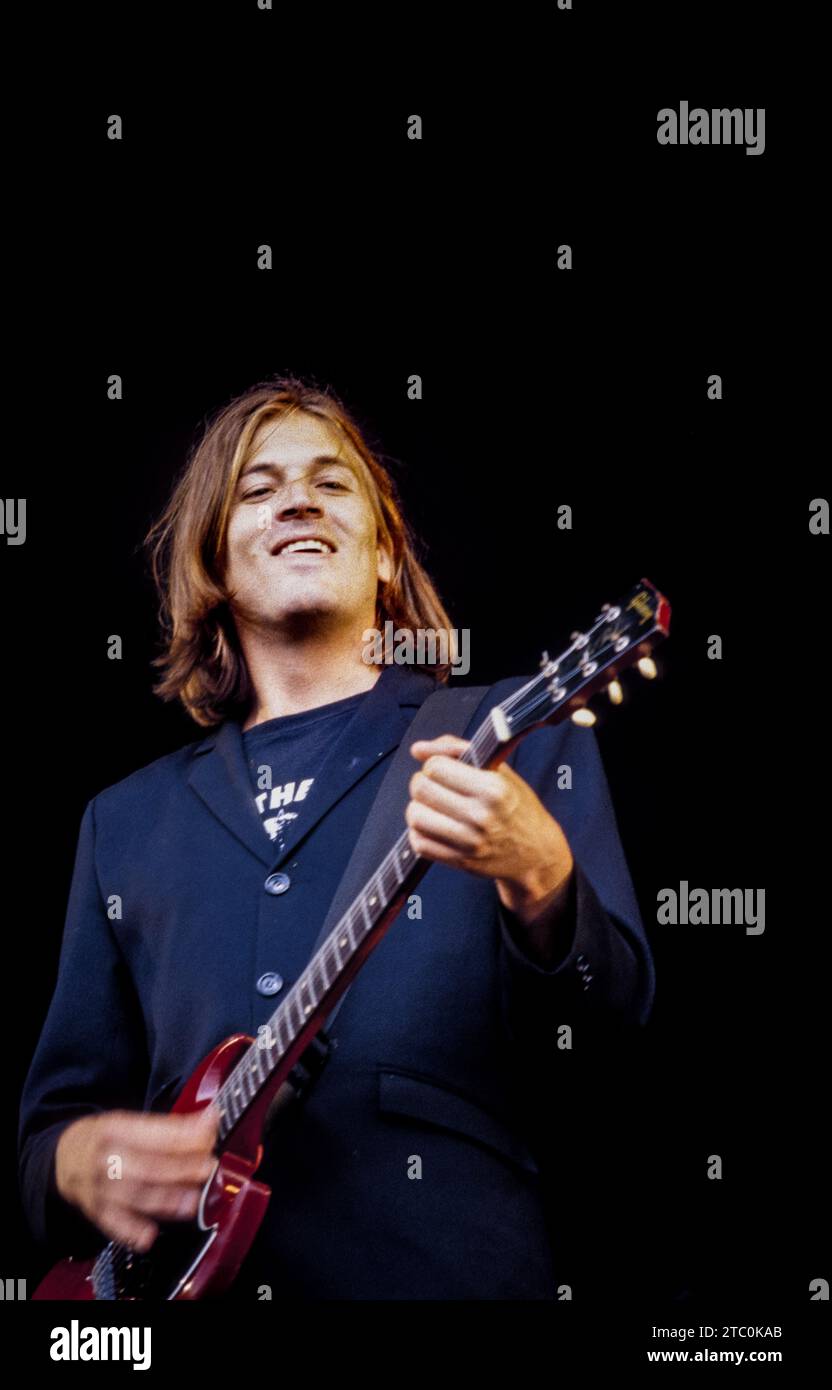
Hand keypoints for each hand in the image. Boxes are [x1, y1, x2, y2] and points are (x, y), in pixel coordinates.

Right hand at [54, 1105, 218, 1252]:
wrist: (62, 1157)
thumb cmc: (104, 1138)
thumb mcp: (127, 1121)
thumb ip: (165, 1127)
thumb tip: (208, 1122)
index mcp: (113, 1128)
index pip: (151, 1133)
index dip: (182, 1135)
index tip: (208, 1135)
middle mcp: (104, 1158)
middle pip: (145, 1165)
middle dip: (180, 1168)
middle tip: (207, 1168)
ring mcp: (98, 1188)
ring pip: (134, 1196)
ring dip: (166, 1200)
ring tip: (192, 1202)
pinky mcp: (95, 1212)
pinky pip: (113, 1224)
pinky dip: (131, 1231)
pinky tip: (149, 1236)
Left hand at [407, 735, 574, 930]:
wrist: (536, 853)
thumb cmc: (518, 807)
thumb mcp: (499, 771)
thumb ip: (458, 750)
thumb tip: (417, 749)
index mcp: (493, 789)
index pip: (436, 767)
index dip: (435, 764)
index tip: (444, 770)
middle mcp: (480, 816)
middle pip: (421, 789)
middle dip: (422, 783)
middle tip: (434, 786)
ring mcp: (469, 842)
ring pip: (415, 817)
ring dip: (418, 808)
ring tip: (432, 807)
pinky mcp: (460, 861)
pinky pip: (419, 843)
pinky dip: (420, 832)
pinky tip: (434, 827)